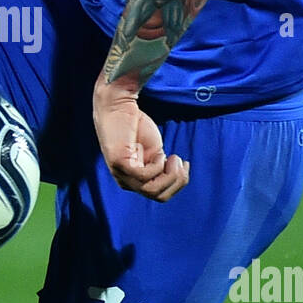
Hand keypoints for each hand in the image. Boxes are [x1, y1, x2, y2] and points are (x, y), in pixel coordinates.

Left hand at [93, 74, 188, 200]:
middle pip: (158, 196)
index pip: (159, 196)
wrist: (119, 105)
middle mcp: (126, 181)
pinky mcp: (119, 163)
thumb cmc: (137, 126)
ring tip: (173, 157)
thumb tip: (178, 179)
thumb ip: (162, 168)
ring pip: (152, 191)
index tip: (183, 163)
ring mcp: (121, 173)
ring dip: (170, 175)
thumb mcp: (155, 151)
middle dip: (177, 181)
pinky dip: (157, 166)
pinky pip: (144, 177)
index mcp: (134, 180)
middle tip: (180, 160)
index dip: (177, 184)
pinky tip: (159, 153)